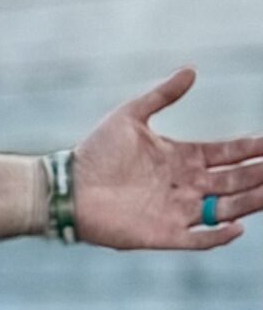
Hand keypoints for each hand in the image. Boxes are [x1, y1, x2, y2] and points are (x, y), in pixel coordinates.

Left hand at [74, 68, 262, 250]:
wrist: (66, 187)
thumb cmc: (95, 152)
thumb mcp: (131, 116)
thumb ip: (163, 94)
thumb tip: (193, 69)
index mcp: (181, 157)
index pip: (226, 153)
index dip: (250, 148)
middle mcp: (184, 185)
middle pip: (233, 181)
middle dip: (258, 173)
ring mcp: (175, 210)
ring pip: (225, 208)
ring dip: (250, 201)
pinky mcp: (161, 234)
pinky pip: (196, 239)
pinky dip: (217, 236)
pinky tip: (238, 228)